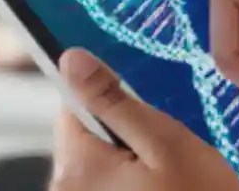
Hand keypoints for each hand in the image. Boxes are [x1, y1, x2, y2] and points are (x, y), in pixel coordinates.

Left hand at [51, 49, 238, 190]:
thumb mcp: (166, 144)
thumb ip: (115, 102)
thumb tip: (71, 60)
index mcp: (76, 167)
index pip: (72, 109)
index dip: (108, 103)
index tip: (142, 116)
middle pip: (84, 142)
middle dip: (120, 141)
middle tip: (165, 157)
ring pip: (96, 171)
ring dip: (125, 170)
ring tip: (167, 184)